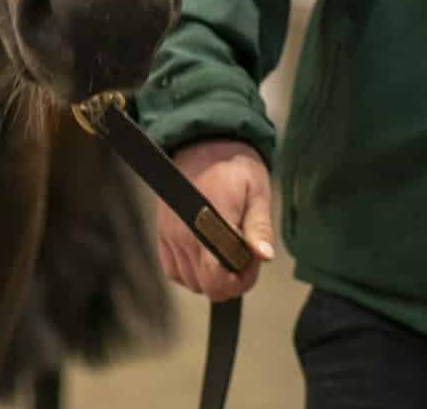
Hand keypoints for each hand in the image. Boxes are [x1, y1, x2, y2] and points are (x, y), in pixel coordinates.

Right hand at [154, 139, 277, 301]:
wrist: (202, 140)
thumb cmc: (233, 164)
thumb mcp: (257, 191)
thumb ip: (258, 226)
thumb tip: (264, 255)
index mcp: (212, 222)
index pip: (216, 278)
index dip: (240, 282)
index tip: (251, 262)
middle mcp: (185, 233)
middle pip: (206, 286)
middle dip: (230, 280)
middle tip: (243, 256)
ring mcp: (170, 234)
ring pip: (190, 281)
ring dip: (211, 276)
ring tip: (226, 252)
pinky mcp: (162, 232)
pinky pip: (172, 269)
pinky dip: (189, 271)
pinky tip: (205, 255)